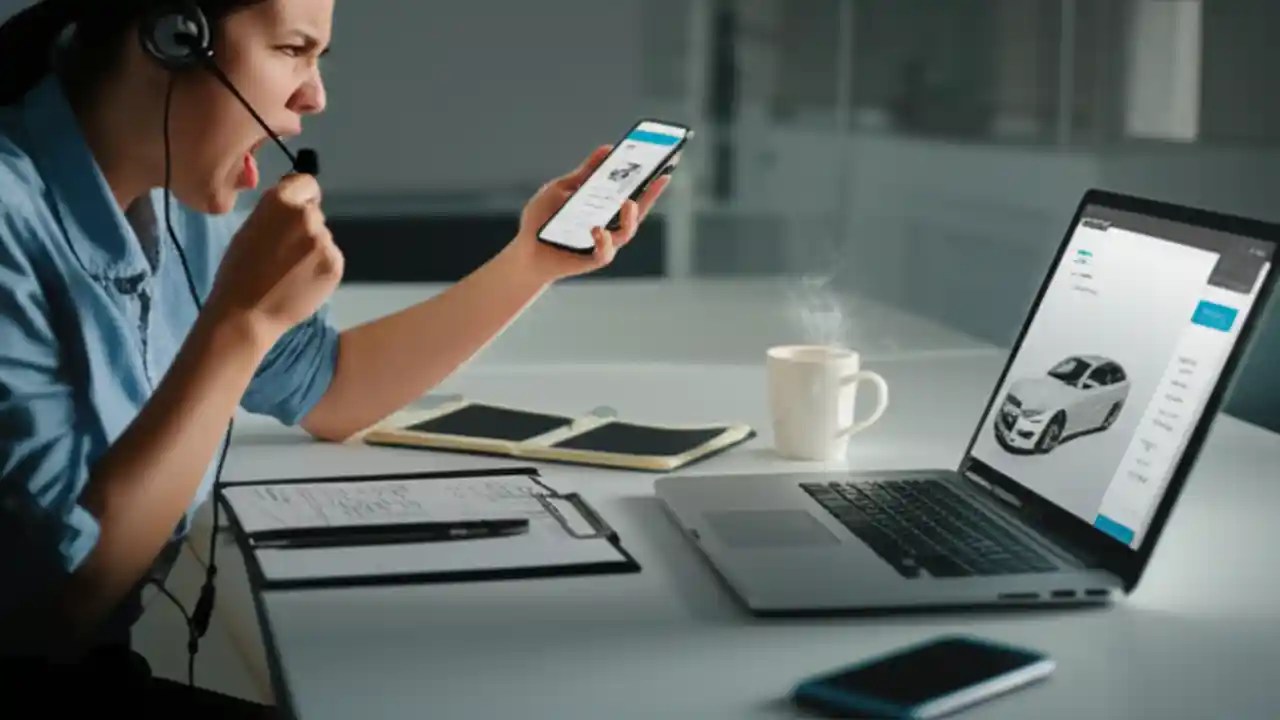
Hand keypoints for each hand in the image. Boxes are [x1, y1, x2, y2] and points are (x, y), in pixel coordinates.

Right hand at [205, 173, 343, 344]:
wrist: (246, 313)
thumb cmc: (239, 271)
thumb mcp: (250, 228)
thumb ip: (276, 212)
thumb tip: (299, 203)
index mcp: (279, 201)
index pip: (306, 183)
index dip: (301, 196)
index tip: (295, 210)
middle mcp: (306, 216)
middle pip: (314, 212)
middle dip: (304, 225)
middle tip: (284, 250)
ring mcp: (324, 241)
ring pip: (323, 236)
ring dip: (312, 248)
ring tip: (289, 270)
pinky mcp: (335, 265)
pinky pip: (331, 257)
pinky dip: (320, 266)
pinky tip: (301, 281)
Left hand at [514, 144, 673, 282]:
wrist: (523, 250)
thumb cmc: (542, 220)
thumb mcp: (562, 188)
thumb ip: (584, 172)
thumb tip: (607, 148)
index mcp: (605, 208)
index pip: (632, 192)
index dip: (649, 179)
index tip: (661, 162)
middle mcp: (610, 225)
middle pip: (638, 210)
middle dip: (652, 194)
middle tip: (661, 176)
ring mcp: (603, 244)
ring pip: (626, 232)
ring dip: (630, 217)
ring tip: (628, 202)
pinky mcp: (591, 260)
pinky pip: (604, 252)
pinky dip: (603, 240)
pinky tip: (597, 229)